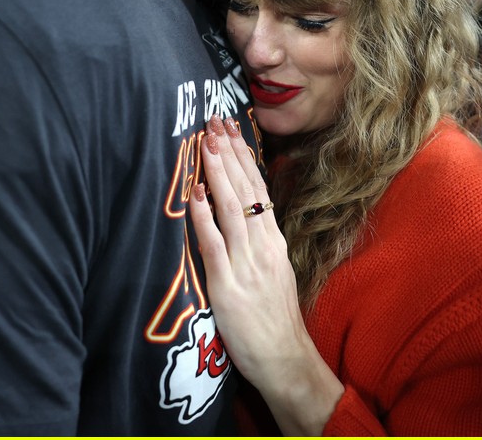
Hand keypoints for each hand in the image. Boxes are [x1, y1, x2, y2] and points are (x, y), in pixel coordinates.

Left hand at [189, 115, 342, 435]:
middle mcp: (263, 247)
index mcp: (273, 241)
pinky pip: (215, 246)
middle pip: (246, 190)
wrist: (286, 360)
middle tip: (213, 121)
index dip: (243, 157)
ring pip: (233, 210)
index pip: (258, 189)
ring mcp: (247, 266)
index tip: (230, 129)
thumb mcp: (273, 271)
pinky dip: (205, 218)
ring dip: (217, 173)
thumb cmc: (274, 320)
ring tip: (204, 142)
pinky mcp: (229, 288)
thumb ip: (258, 241)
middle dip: (228, 153)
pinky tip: (195, 195)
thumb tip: (240, 213)